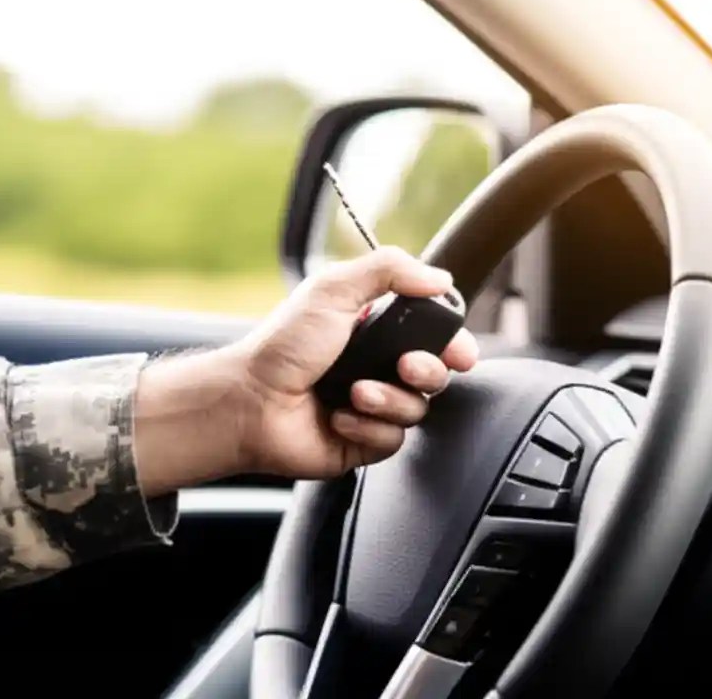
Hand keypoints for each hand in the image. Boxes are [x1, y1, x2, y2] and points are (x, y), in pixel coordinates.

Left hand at [132, 247, 477, 495]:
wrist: (251, 403)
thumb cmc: (284, 346)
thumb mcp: (334, 289)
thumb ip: (389, 270)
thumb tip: (440, 278)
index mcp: (377, 330)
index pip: (434, 335)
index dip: (455, 343)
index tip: (460, 350)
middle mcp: (379, 367)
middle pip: (437, 374)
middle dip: (428, 370)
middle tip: (405, 366)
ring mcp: (373, 407)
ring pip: (418, 409)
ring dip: (389, 399)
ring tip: (356, 393)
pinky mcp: (364, 441)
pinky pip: (393, 440)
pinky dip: (368, 428)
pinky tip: (339, 417)